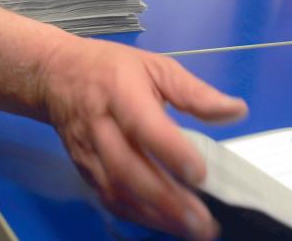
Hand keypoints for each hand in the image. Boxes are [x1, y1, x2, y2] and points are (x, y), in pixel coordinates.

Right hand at [36, 38, 247, 239]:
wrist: (55, 77)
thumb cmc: (110, 69)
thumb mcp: (155, 67)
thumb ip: (195, 92)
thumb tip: (236, 111)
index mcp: (120, 92)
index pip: (143, 124)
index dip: (170, 151)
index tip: (199, 173)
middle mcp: (100, 126)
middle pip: (128, 168)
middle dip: (166, 199)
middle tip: (202, 220)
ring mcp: (89, 153)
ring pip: (117, 191)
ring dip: (155, 215)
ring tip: (191, 228)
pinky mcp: (85, 171)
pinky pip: (111, 199)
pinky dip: (138, 216)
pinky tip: (166, 224)